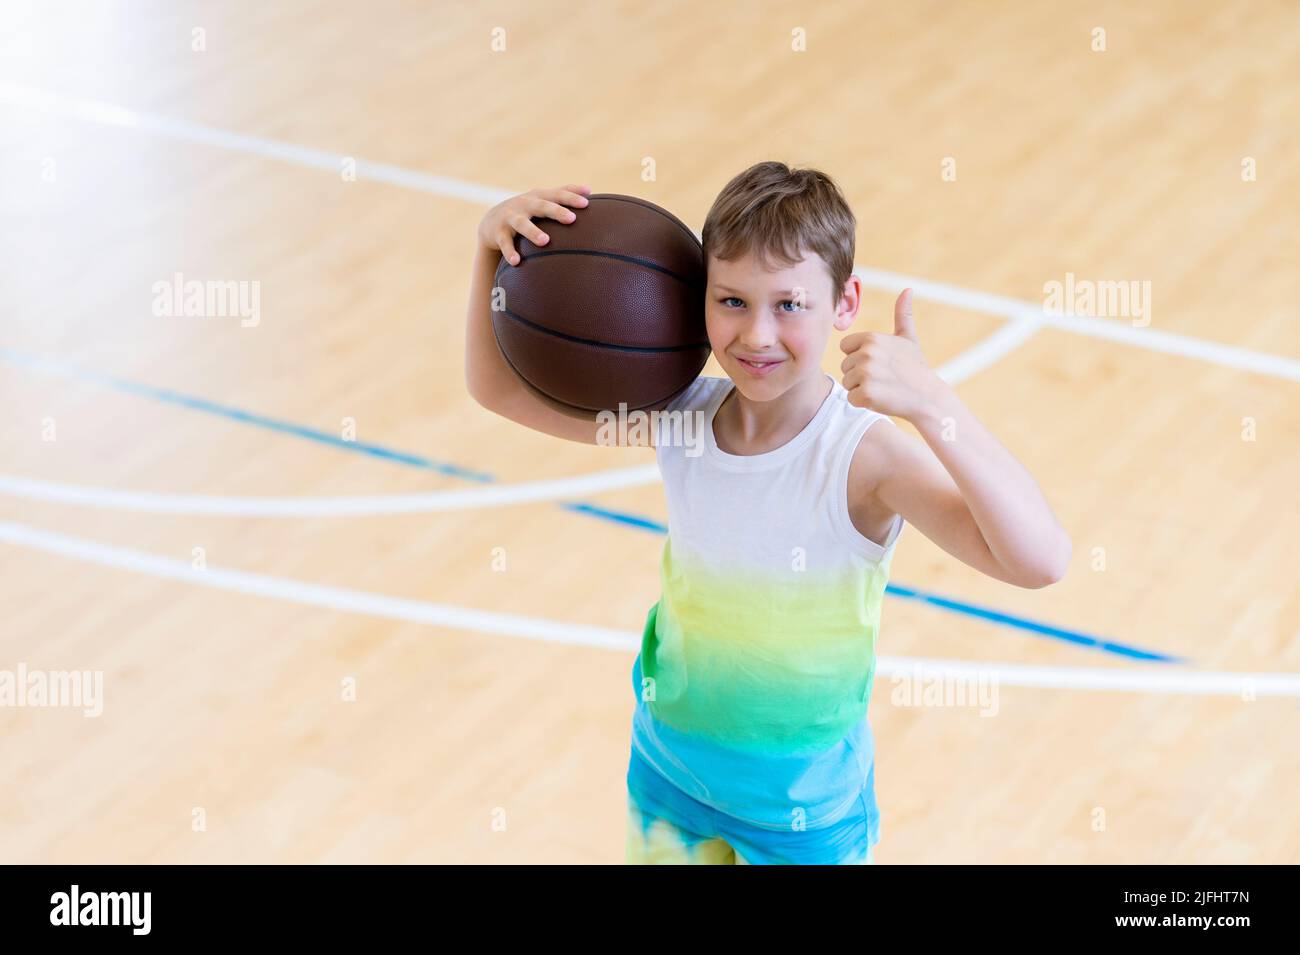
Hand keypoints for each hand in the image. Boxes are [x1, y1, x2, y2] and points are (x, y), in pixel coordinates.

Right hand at [478, 184, 590, 265]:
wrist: (491, 221)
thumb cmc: (527, 210)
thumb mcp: (542, 199)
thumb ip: (563, 193)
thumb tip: (589, 190)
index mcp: (538, 196)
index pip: (557, 194)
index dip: (571, 198)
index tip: (586, 204)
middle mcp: (524, 204)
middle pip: (541, 206)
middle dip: (556, 211)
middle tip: (571, 219)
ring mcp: (511, 218)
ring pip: (522, 224)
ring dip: (533, 231)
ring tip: (544, 241)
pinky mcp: (499, 233)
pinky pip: (505, 243)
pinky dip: (510, 252)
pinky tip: (516, 262)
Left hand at [839, 289, 945, 421]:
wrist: (928, 397)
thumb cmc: (916, 368)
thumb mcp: (908, 339)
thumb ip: (903, 315)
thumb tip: (907, 290)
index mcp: (872, 338)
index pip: (845, 347)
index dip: (858, 356)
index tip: (878, 362)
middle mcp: (867, 353)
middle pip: (845, 366)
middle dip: (859, 374)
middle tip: (883, 378)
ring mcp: (866, 373)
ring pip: (847, 382)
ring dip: (861, 388)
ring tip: (883, 387)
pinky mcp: (866, 394)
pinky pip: (852, 398)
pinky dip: (864, 402)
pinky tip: (882, 398)